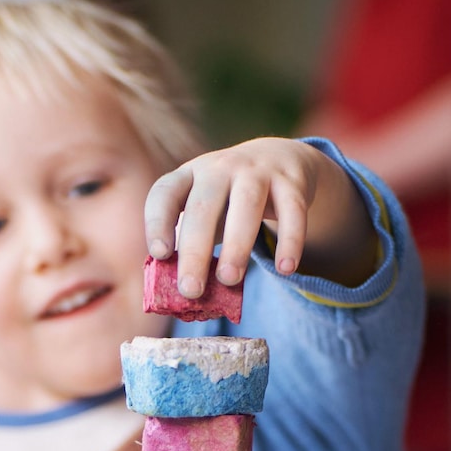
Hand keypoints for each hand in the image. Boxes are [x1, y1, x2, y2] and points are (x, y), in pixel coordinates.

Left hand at [145, 137, 378, 294]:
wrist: (279, 157)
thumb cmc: (230, 198)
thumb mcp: (206, 209)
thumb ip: (192, 241)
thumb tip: (184, 293)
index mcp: (190, 175)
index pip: (166, 193)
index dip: (157, 222)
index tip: (159, 254)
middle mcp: (220, 167)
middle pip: (204, 206)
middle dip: (195, 250)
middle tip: (191, 290)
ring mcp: (257, 170)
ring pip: (247, 205)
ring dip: (237, 245)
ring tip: (229, 280)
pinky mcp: (291, 180)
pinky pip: (293, 211)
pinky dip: (290, 240)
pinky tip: (285, 269)